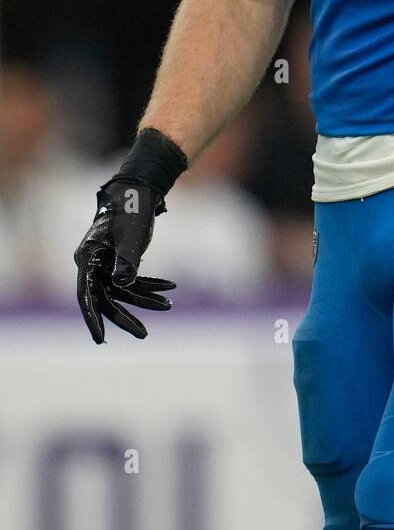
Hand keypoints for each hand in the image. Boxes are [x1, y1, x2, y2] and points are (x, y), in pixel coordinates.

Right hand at [74, 177, 175, 343]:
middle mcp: (93, 264)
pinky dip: (150, 284)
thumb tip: (122, 285)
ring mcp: (106, 264)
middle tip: (143, 335)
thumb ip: (125, 262)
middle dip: (125, 317)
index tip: (100, 338)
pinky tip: (170, 288)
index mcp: (88, 258)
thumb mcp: (130, 237)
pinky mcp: (120, 262)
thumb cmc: (131, 210)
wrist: (140, 191)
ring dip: (145, 299)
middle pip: (106, 298)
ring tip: (168, 306)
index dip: (93, 318)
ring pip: (123, 291)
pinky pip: (133, 280)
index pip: (87, 295)